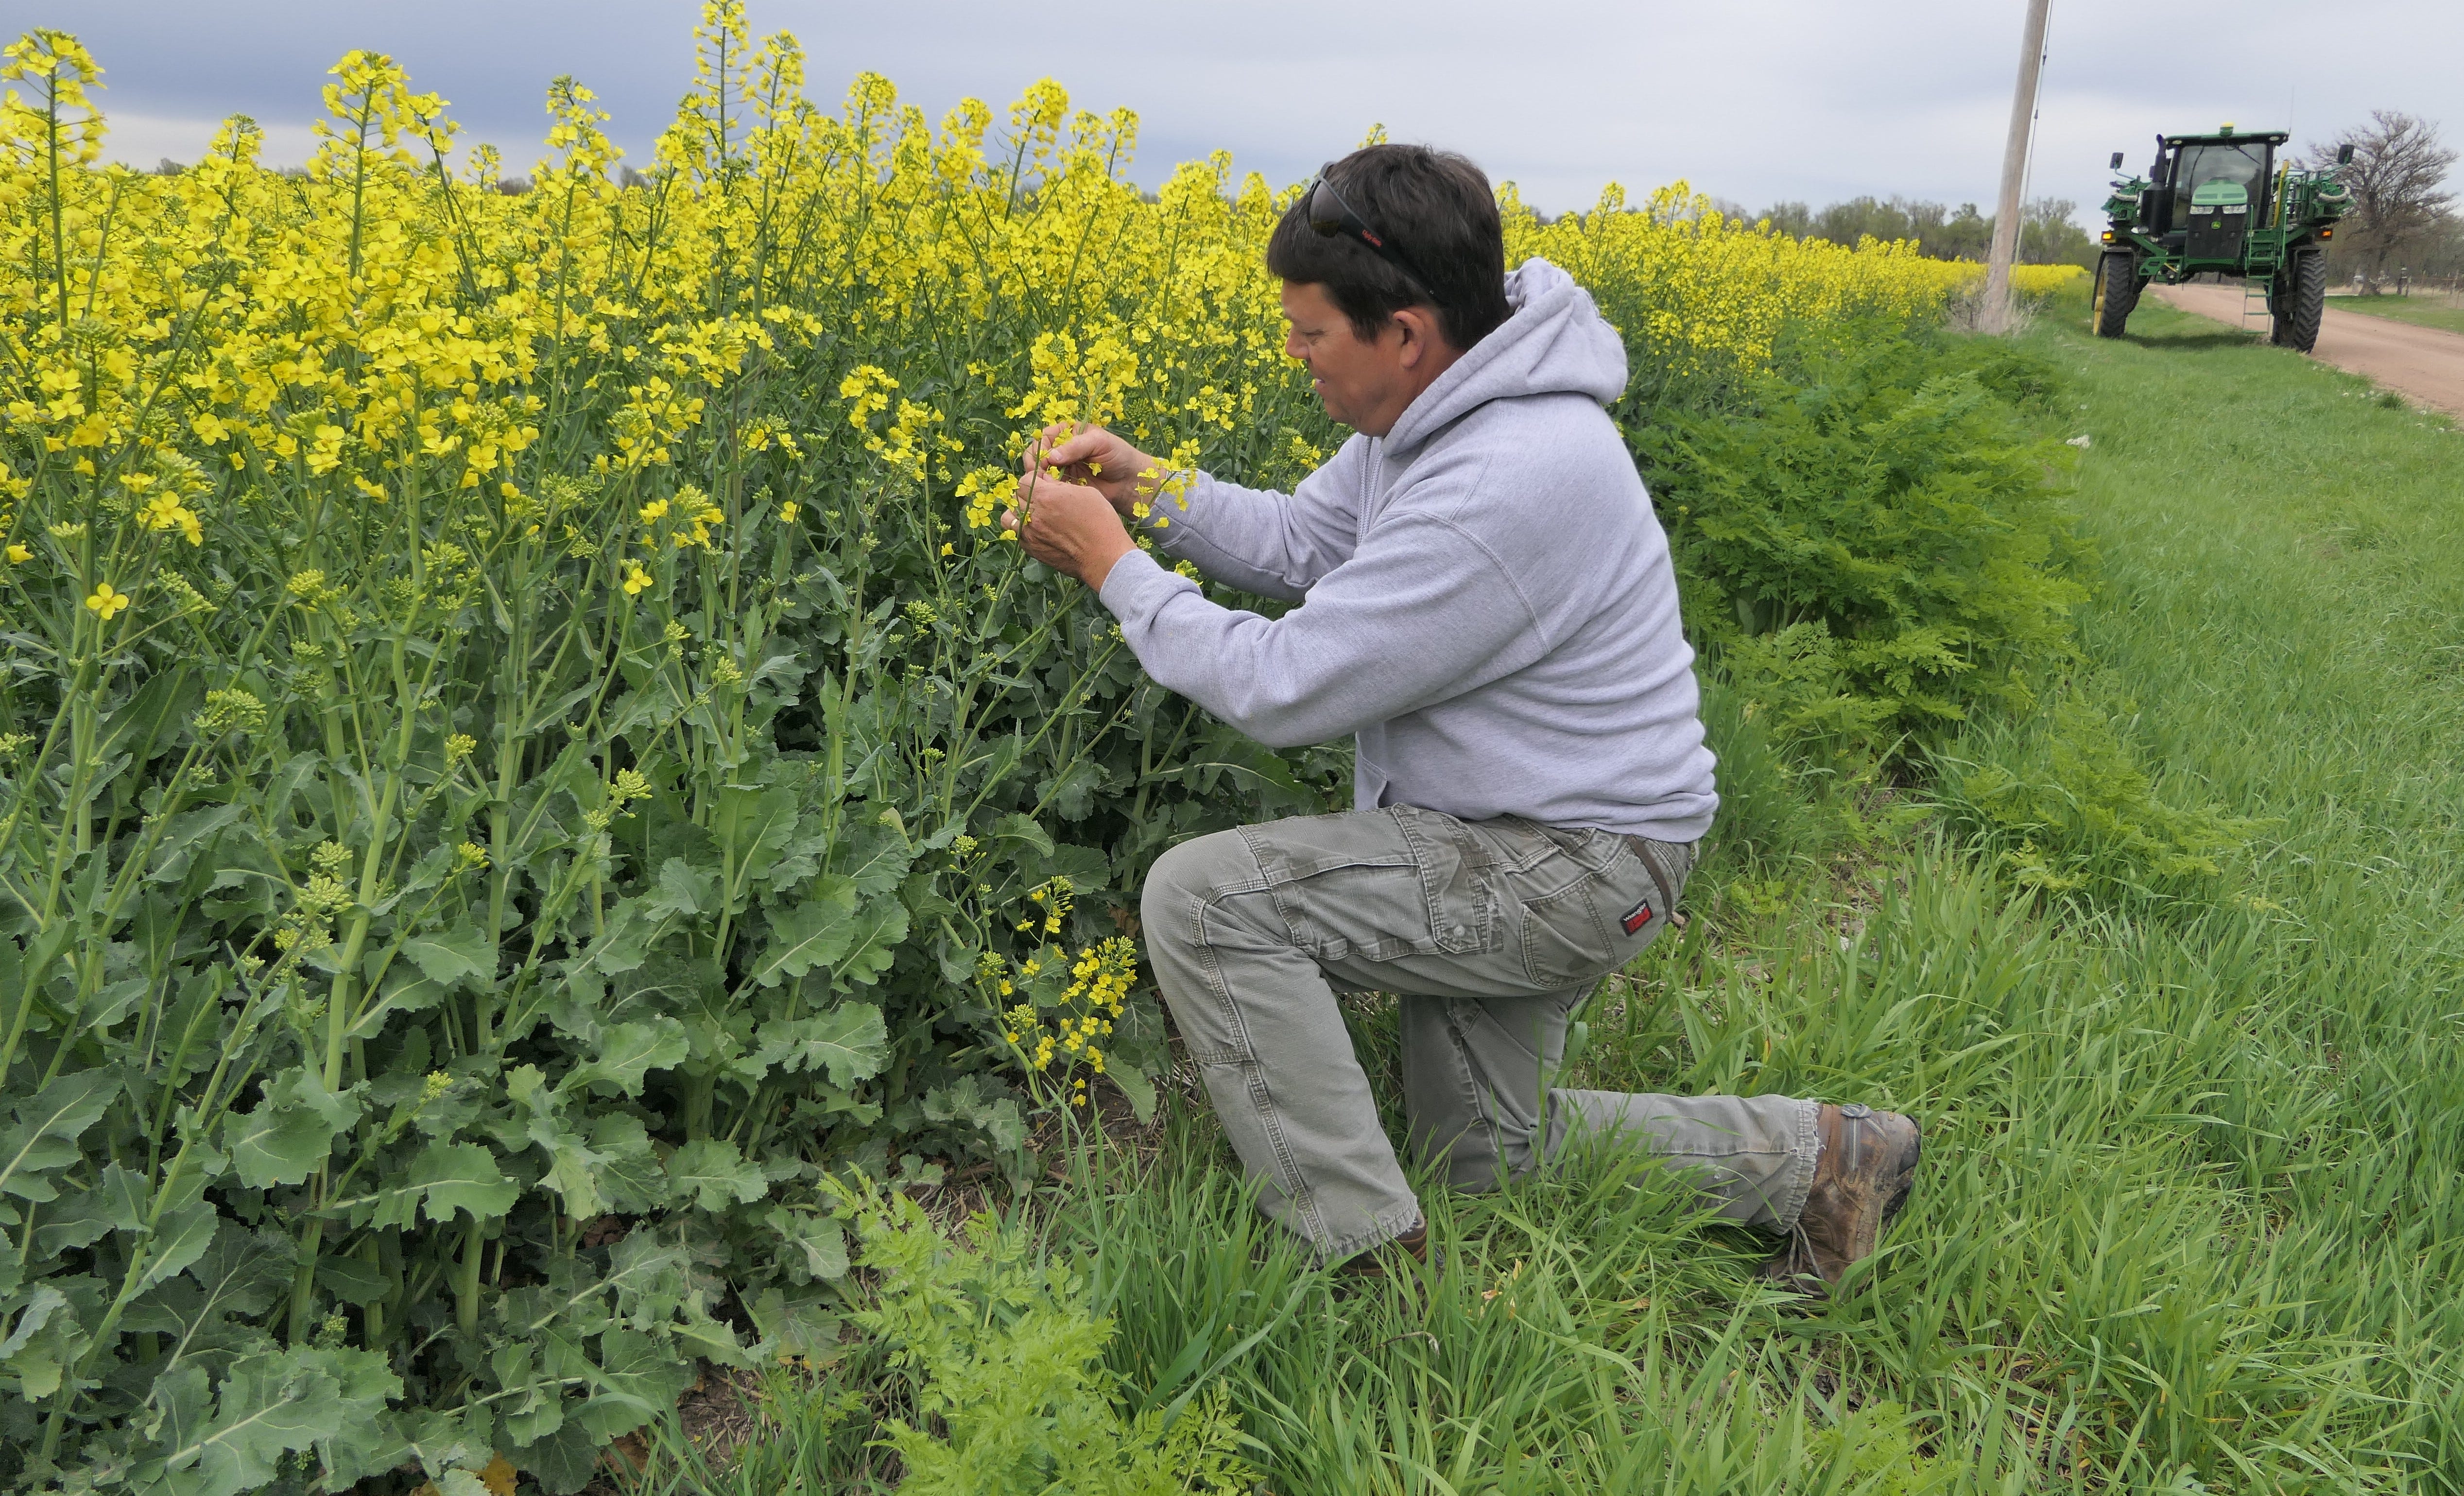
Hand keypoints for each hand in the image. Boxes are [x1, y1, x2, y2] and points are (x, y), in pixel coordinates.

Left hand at [1003, 472, 1137, 589]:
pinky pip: (1017, 535)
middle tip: (1042, 499)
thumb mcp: (1086, 493)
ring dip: (1017, 513)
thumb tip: (1047, 482)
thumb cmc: (1100, 522)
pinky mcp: (1032, 550)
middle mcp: (1033, 515)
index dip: (1034, 480)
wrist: (1103, 556)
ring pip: (1008, 517)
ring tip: (1032, 514)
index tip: (1044, 484)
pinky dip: (1023, 530)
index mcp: (1046, 497)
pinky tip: (1037, 530)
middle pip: (1016, 497)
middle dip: (1027, 494)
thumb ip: (1061, 486)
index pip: (1025, 480)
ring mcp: (1030, 534)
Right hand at [1022, 422, 1166, 516]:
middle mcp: (1060, 448)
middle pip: (1035, 454)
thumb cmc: (1118, 455)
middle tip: (1041, 476)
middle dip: (1035, 464)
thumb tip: (1051, 456)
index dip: (1040, 450)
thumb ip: (1075, 446)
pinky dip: (1046, 489)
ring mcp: (1060, 467)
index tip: (1044, 462)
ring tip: (1047, 484)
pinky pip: (1047, 485)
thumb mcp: (1099, 443)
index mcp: (1067, 432)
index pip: (1043, 437)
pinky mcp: (1063, 484)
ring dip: (1038, 477)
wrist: (1129, 481)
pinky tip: (1052, 493)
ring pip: (1038, 471)